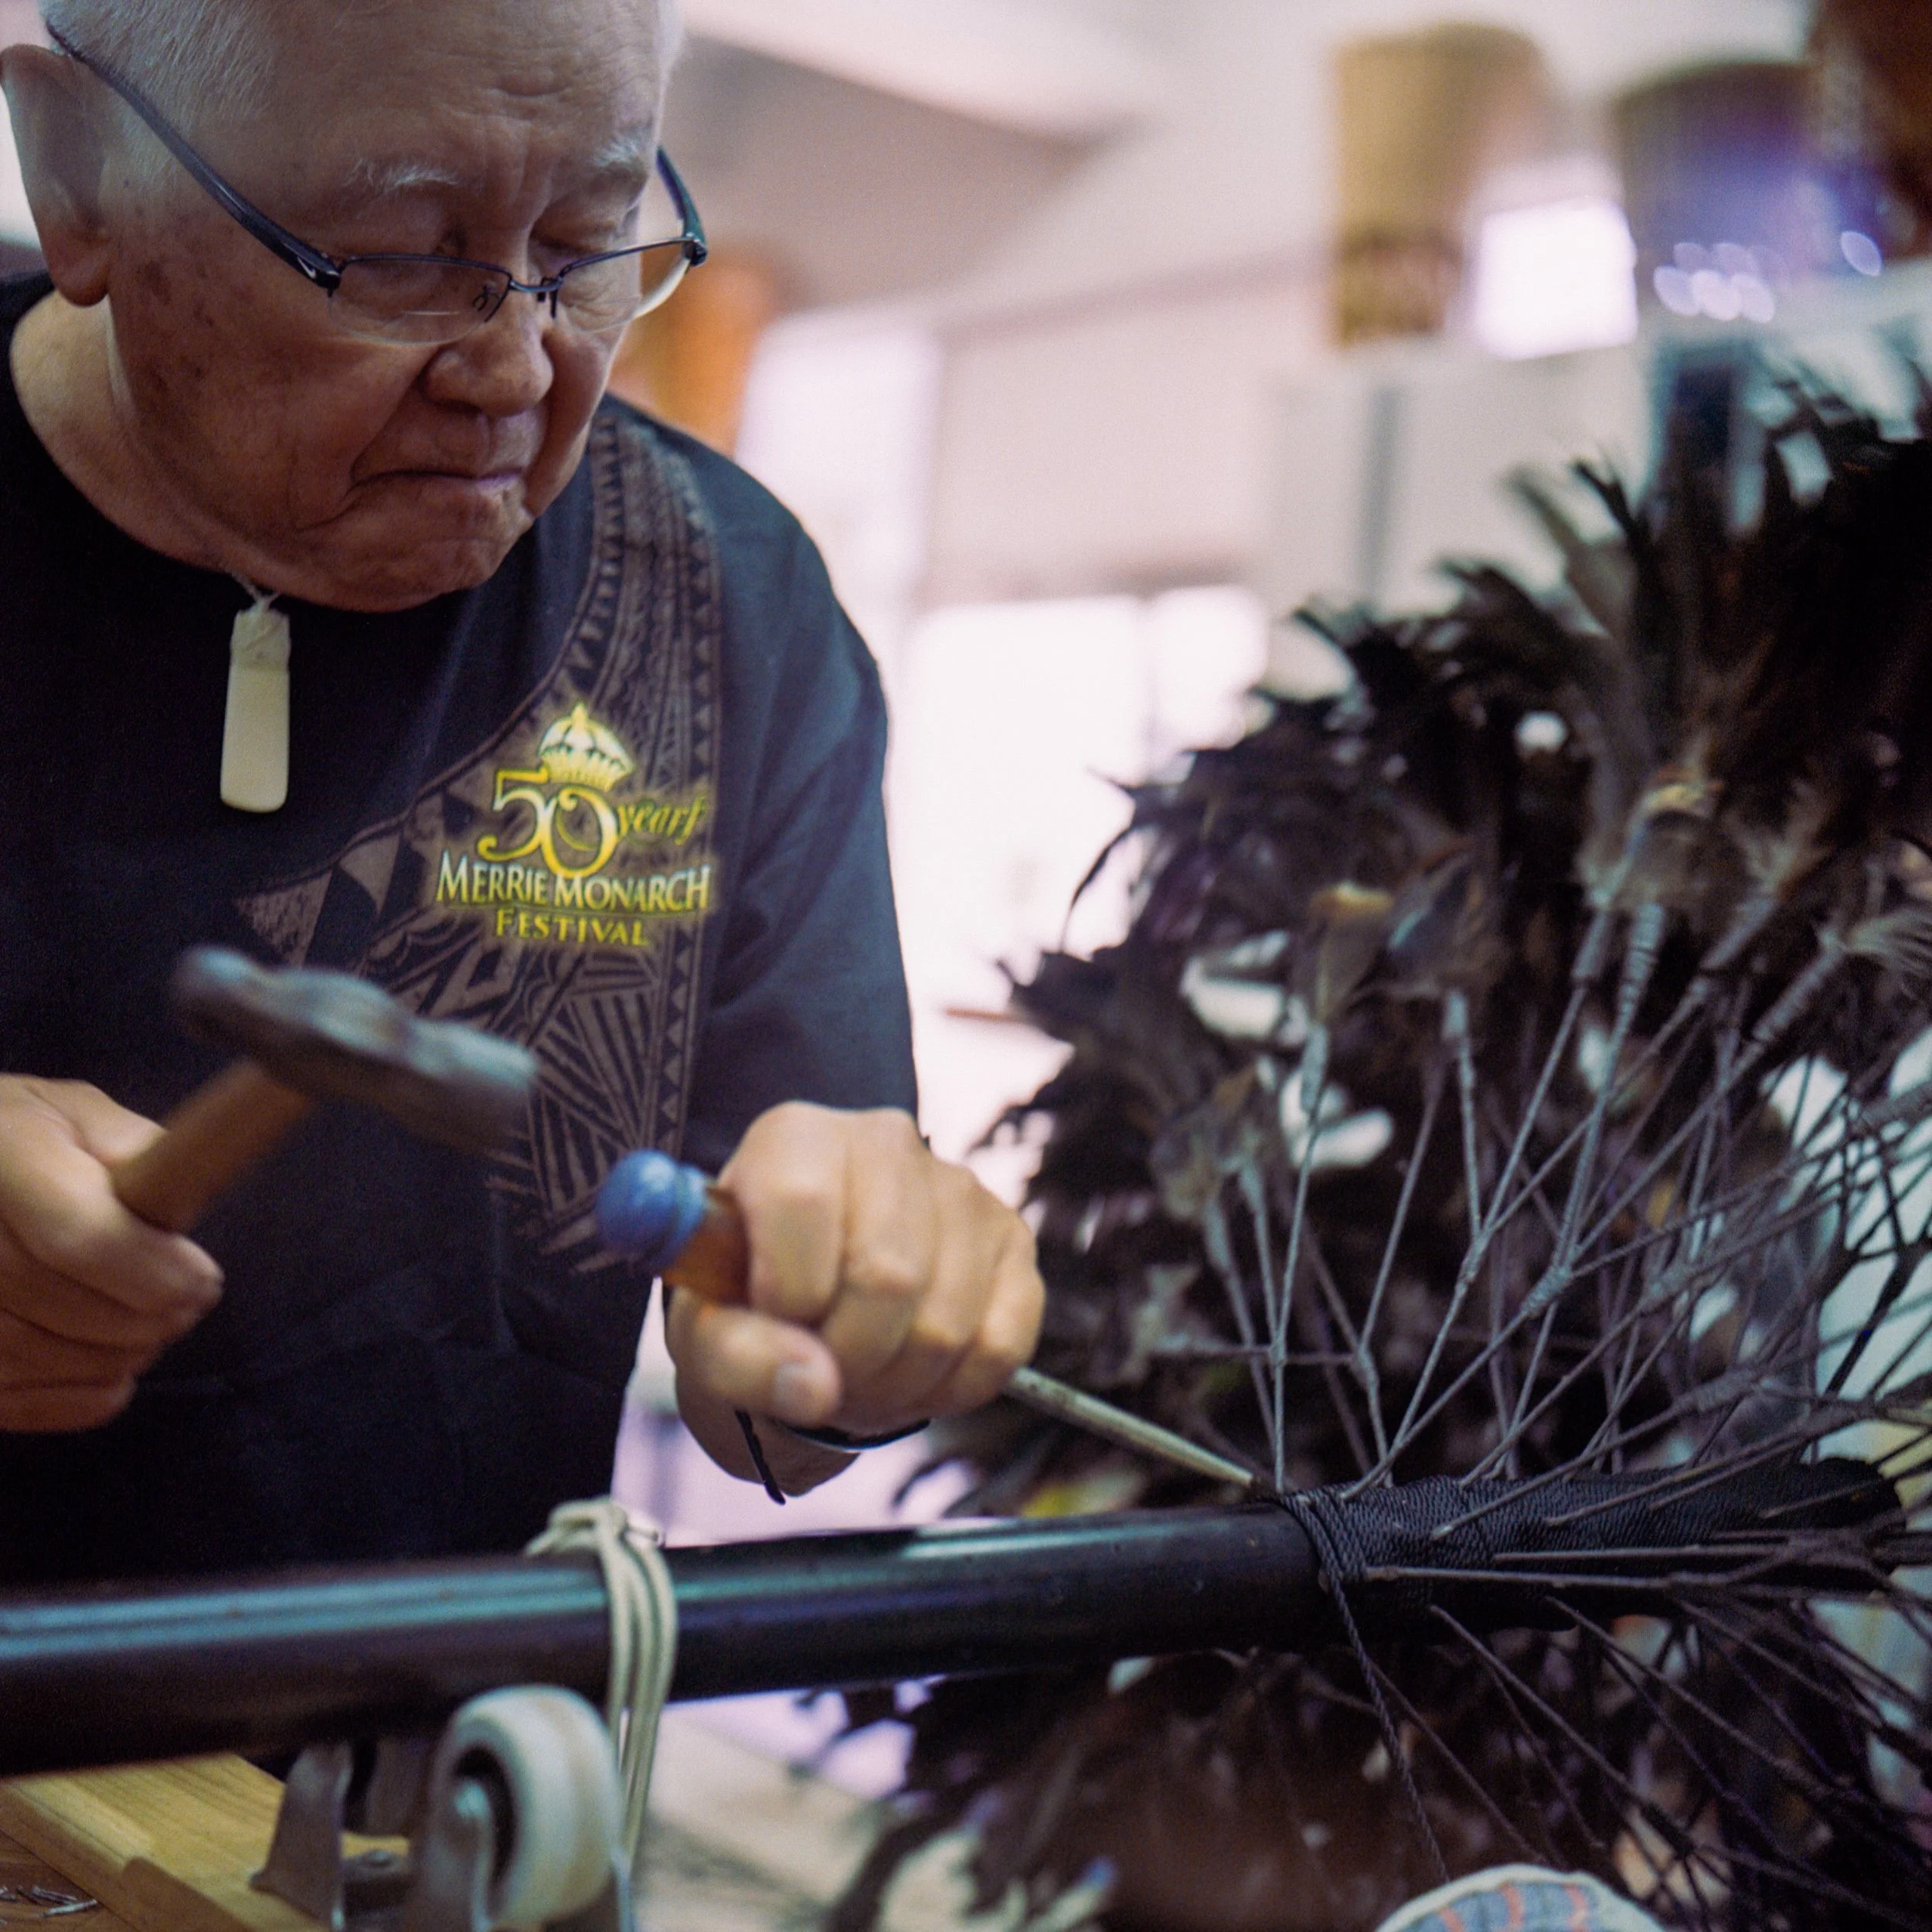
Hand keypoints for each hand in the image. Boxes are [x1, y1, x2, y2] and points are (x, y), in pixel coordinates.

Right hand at [0, 1078, 223, 1431]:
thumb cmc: (21, 1138)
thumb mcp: (76, 1113)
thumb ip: (129, 1145)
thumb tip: (177, 1187)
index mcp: (4, 1156)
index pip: (81, 1236)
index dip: (154, 1272)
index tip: (205, 1280)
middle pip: (61, 1303)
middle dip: (148, 1317)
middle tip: (191, 1306)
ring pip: (35, 1356)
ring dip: (116, 1357)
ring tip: (154, 1335)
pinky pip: (8, 1398)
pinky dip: (74, 1398)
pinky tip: (113, 1376)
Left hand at [664, 1104, 1042, 1493]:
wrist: (807, 1312)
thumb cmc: (747, 1307)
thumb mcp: (705, 1334)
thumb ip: (735, 1355)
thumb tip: (815, 1385)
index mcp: (795, 1137)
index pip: (802, 1202)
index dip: (787, 1295)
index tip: (774, 1324)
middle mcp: (885, 1142)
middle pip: (887, 1276)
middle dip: (848, 1360)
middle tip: (821, 1374)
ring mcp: (960, 1189)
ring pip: (945, 1324)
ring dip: (896, 1387)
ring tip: (859, 1377)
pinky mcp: (1013, 1241)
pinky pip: (1000, 1345)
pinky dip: (951, 1390)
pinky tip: (911, 1376)